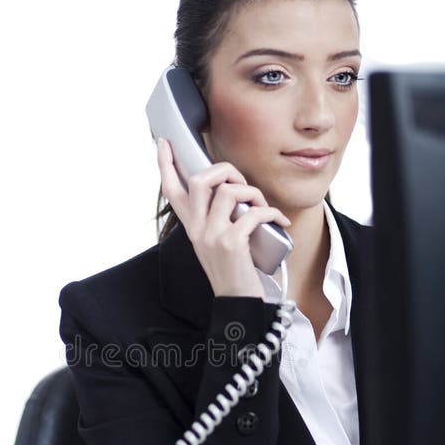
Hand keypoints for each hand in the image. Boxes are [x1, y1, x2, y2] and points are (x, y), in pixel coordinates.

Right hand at [157, 138, 289, 298]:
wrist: (237, 302)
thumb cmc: (234, 269)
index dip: (166, 164)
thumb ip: (217, 216)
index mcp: (191, 227)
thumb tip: (233, 189)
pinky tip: (281, 221)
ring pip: (229, 192)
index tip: (163, 142)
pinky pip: (254, 213)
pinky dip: (272, 213)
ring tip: (264, 207)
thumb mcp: (216, 241)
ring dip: (254, 193)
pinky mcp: (231, 244)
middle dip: (226, 170)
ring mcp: (212, 236)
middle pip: (201, 180)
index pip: (171, 190)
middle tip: (242, 183)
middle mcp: (197, 229)